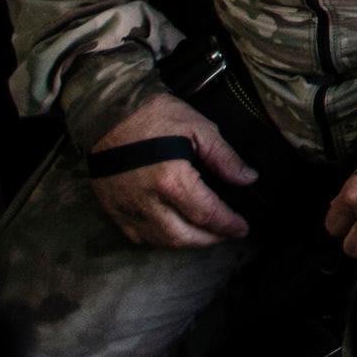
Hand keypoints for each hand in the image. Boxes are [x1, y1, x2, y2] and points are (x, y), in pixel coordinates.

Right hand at [87, 92, 257, 248]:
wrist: (107, 114)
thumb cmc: (156, 116)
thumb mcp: (199, 128)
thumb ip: (224, 157)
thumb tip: (248, 179)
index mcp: (171, 181)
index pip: (206, 214)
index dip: (227, 224)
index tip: (243, 228)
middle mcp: (147, 202)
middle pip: (183, 237)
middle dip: (209, 240)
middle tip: (227, 234)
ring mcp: (126, 209)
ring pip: (160, 241)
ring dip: (186, 243)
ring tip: (205, 235)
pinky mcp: (112, 210)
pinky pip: (137, 236)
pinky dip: (159, 240)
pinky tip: (173, 231)